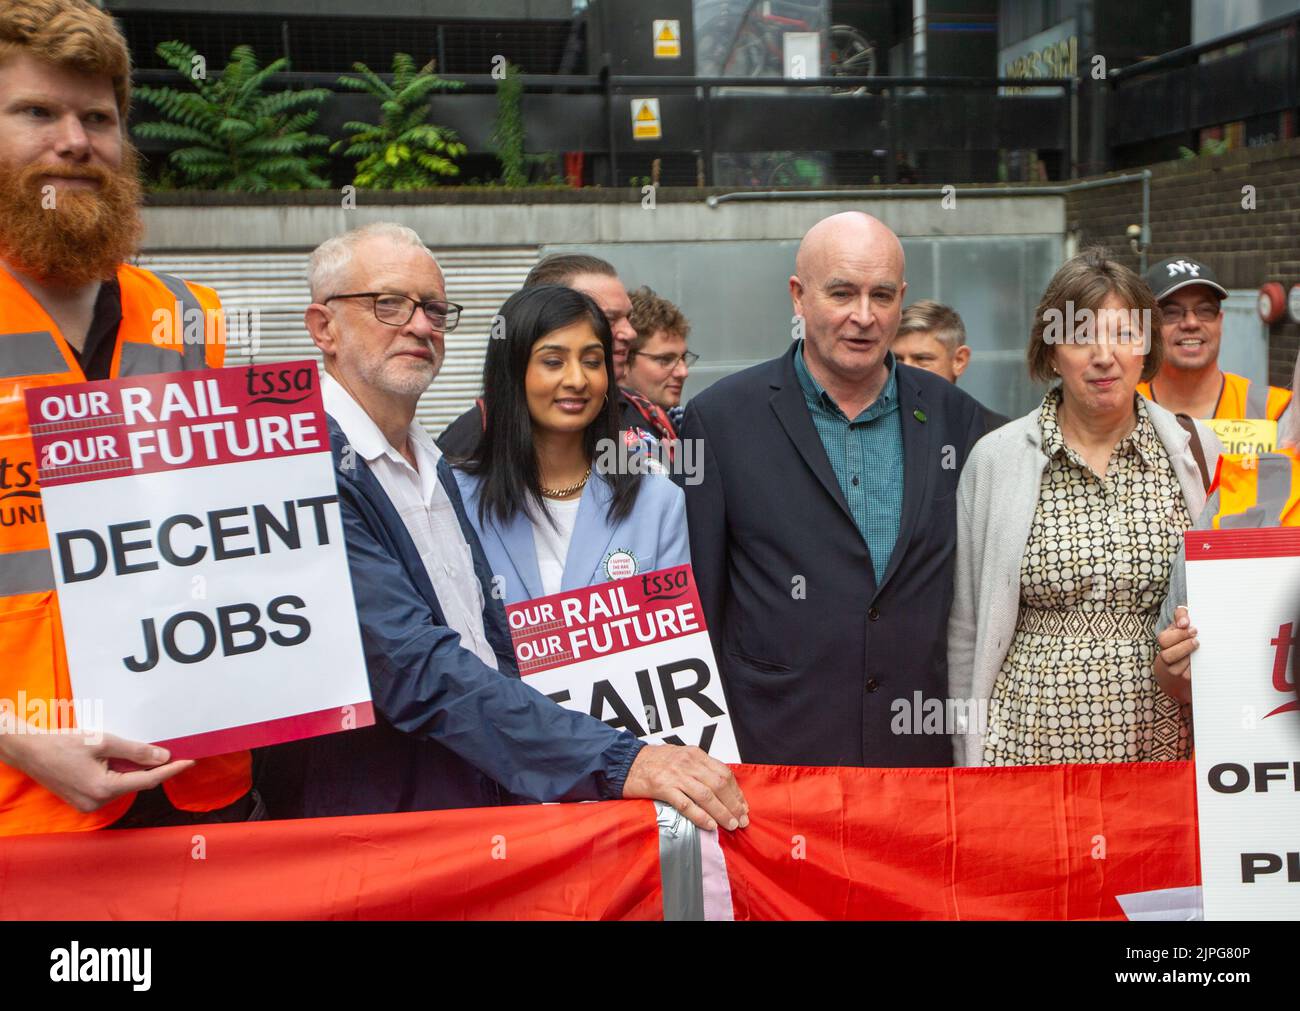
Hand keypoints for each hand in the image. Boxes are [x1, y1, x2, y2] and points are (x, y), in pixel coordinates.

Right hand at [0, 727, 193, 813]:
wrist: (29, 751)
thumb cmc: (63, 744)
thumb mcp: (103, 742)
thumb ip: (135, 751)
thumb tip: (163, 758)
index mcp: (104, 789)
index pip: (148, 780)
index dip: (171, 770)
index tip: (190, 761)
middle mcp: (97, 802)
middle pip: (136, 783)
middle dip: (154, 768)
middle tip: (174, 751)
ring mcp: (89, 804)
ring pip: (124, 785)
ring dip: (135, 770)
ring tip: (144, 752)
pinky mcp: (83, 801)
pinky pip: (111, 787)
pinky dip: (120, 774)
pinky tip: (122, 760)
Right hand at [622, 744, 748, 831]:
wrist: (624, 761)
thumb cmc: (652, 761)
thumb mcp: (680, 756)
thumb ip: (698, 767)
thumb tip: (719, 787)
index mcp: (695, 754)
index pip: (724, 772)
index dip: (736, 792)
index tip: (743, 806)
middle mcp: (688, 763)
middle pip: (719, 784)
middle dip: (734, 804)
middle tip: (742, 820)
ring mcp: (676, 775)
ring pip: (707, 796)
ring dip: (722, 812)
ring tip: (731, 825)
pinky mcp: (663, 788)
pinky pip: (686, 805)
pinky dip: (701, 816)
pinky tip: (710, 826)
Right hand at [1154, 605, 1197, 704]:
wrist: (1181, 664)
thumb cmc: (1183, 639)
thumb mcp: (1180, 625)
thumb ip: (1181, 615)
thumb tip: (1184, 622)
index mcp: (1164, 642)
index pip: (1164, 640)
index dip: (1178, 634)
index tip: (1191, 628)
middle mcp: (1165, 657)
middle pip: (1167, 655)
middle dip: (1183, 647)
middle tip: (1196, 640)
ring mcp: (1173, 670)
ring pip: (1177, 668)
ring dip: (1189, 657)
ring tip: (1199, 649)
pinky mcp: (1184, 679)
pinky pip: (1189, 675)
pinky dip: (1196, 667)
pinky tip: (1202, 659)